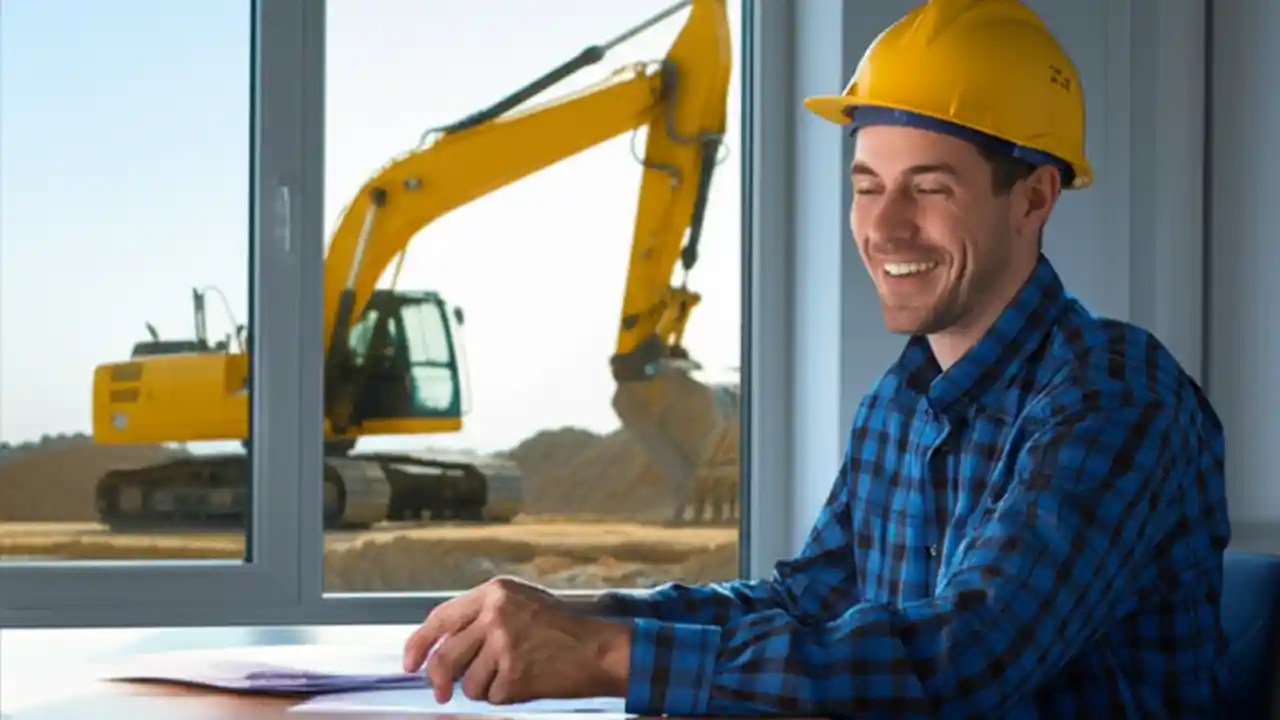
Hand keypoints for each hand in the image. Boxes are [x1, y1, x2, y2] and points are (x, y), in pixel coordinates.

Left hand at [402, 575, 631, 704]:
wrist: (599, 648)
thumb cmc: (560, 626)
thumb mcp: (520, 602)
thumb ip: (481, 615)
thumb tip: (439, 644)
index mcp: (493, 592)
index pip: (439, 619)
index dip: (418, 645)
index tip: (410, 663)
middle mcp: (495, 615)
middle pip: (445, 657)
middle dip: (438, 681)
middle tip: (441, 693)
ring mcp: (505, 645)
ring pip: (468, 683)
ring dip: (483, 688)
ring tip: (509, 676)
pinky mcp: (516, 673)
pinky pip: (492, 697)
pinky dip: (505, 696)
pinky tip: (526, 682)